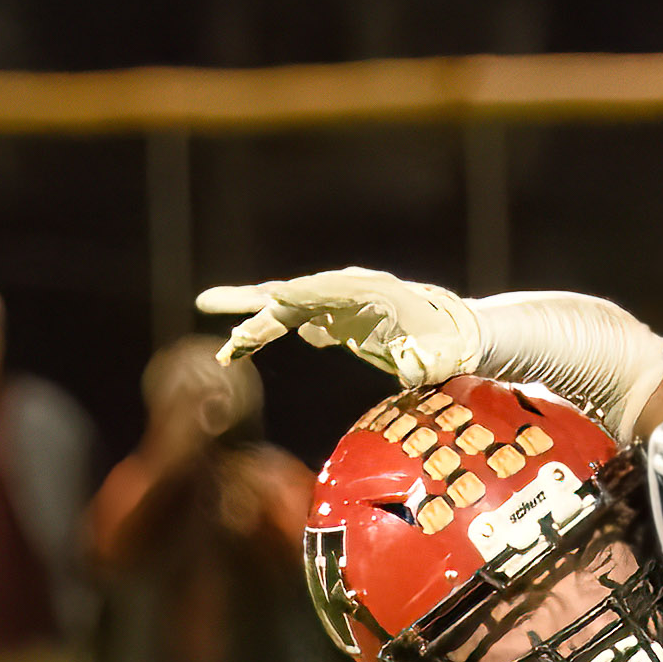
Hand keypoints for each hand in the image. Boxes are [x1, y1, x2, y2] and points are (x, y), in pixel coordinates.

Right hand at [194, 266, 482, 382]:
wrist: (451, 334)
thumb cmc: (447, 347)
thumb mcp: (441, 356)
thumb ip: (424, 360)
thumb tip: (414, 370)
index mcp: (373, 293)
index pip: (328, 291)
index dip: (300, 295)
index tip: (272, 300)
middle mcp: (347, 291)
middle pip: (293, 294)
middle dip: (254, 303)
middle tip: (211, 304)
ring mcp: (336, 304)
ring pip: (285, 308)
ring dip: (251, 321)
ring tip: (216, 330)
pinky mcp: (332, 318)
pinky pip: (292, 321)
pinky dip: (267, 331)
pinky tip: (242, 345)